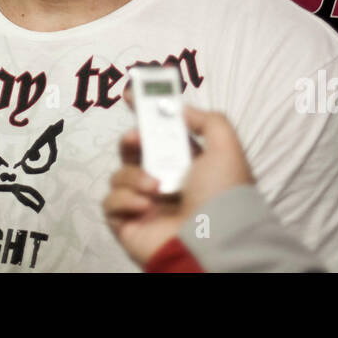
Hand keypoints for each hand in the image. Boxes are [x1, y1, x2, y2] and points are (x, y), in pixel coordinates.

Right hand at [103, 87, 255, 266]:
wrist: (213, 242)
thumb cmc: (222, 194)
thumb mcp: (226, 147)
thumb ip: (207, 120)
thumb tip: (179, 109)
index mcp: (187, 164)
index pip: (161, 134)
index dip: (146, 113)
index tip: (130, 95)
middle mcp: (164, 182)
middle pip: (133, 152)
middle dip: (131, 140)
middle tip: (135, 139)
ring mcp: (144, 204)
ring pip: (120, 175)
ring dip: (134, 175)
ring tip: (156, 187)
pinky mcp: (127, 224)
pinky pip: (111, 202)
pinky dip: (125, 200)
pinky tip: (145, 207)